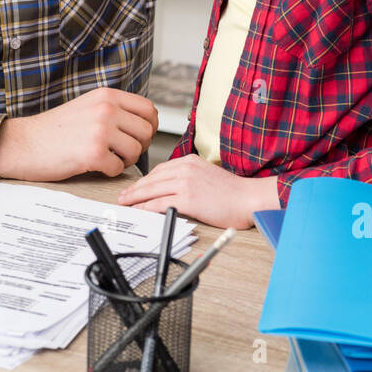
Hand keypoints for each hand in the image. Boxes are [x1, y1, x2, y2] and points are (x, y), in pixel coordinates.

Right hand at [0, 87, 157, 181]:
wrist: (23, 143)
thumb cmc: (53, 130)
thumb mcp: (87, 107)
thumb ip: (114, 109)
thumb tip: (145, 122)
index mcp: (106, 95)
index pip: (149, 109)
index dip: (149, 126)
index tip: (138, 136)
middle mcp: (106, 109)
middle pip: (146, 131)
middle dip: (138, 146)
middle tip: (121, 152)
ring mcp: (101, 130)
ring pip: (136, 150)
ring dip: (124, 160)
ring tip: (106, 159)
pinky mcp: (93, 153)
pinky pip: (119, 168)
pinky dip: (109, 172)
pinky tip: (94, 166)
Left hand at [117, 154, 280, 229]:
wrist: (249, 199)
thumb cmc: (233, 192)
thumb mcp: (207, 175)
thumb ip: (189, 177)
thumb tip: (172, 188)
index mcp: (190, 161)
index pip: (160, 169)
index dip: (145, 180)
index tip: (136, 187)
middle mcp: (186, 168)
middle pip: (152, 178)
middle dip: (135, 188)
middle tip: (123, 196)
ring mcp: (185, 183)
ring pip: (152, 190)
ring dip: (135, 198)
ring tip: (125, 203)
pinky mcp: (187, 199)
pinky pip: (159, 203)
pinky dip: (145, 207)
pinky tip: (138, 211)